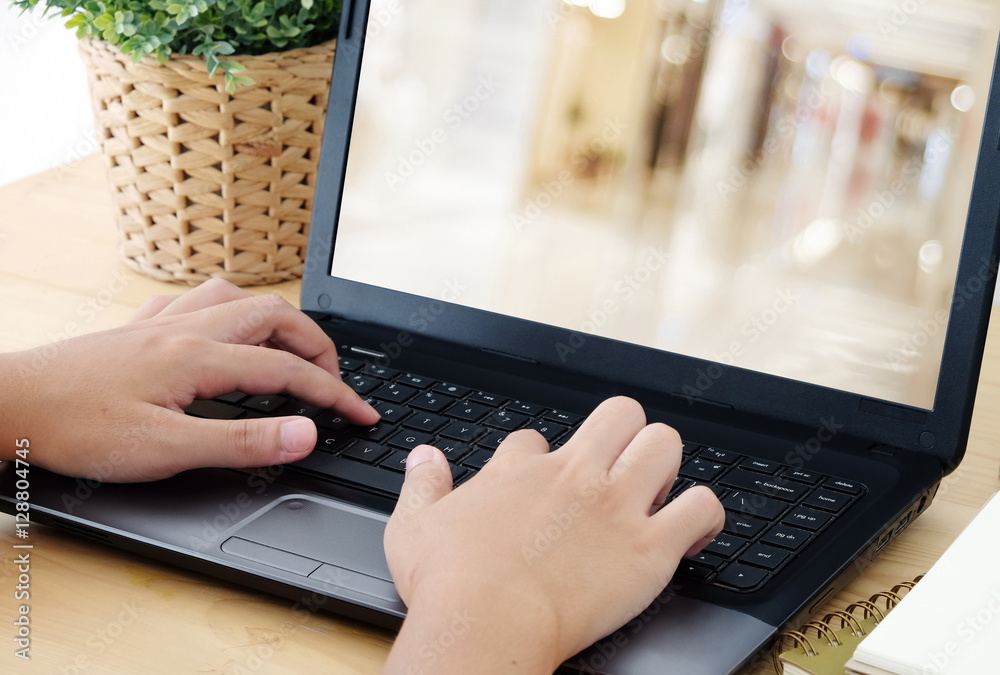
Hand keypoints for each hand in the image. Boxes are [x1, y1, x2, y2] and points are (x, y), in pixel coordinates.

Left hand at [0, 279, 378, 481]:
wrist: (9, 403)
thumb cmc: (77, 428)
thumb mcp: (167, 450)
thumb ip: (243, 442)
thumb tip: (305, 433)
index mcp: (201, 357)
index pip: (290, 368)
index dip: (334, 393)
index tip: (362, 413)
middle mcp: (188, 328)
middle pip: (276, 316)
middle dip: (317, 346)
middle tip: (332, 382)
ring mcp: (163, 323)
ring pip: (240, 297)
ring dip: (278, 319)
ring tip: (291, 349)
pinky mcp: (139, 329)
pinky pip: (197, 300)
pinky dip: (229, 310)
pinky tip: (222, 328)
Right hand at [382, 397, 724, 673]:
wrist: (485, 624)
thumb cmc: (448, 583)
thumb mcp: (412, 525)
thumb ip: (422, 484)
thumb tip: (424, 457)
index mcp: (521, 470)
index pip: (537, 439)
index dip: (540, 460)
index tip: (539, 486)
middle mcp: (575, 475)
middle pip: (618, 415)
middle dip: (621, 434)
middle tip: (615, 468)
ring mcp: (616, 506)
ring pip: (665, 443)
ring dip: (664, 462)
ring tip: (654, 490)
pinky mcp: (648, 548)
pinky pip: (701, 508)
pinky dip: (703, 515)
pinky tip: (690, 530)